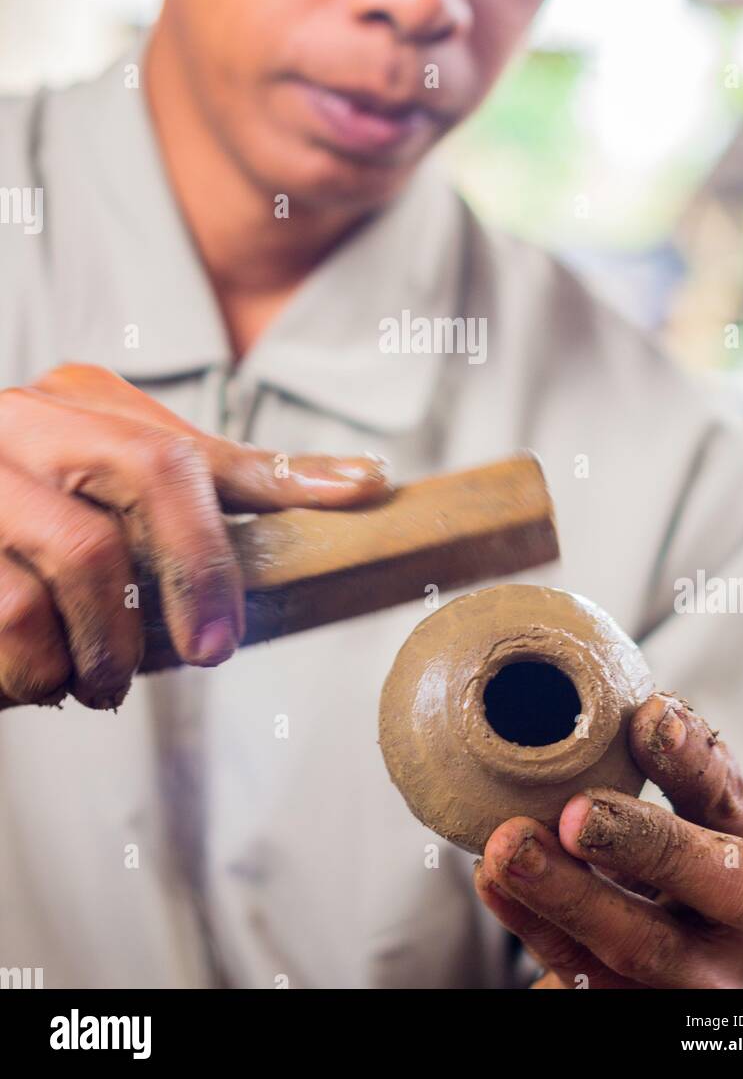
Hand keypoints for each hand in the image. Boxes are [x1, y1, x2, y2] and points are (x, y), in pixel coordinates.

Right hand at [0, 363, 390, 710]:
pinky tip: (41, 681)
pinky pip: (7, 618)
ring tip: (102, 683)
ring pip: (75, 560)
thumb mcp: (125, 479)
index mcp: (78, 402)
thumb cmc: (39, 513)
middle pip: (141, 481)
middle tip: (207, 653)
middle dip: (191, 575)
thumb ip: (227, 482)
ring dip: (105, 645)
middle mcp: (23, 422)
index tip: (273, 591)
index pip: (180, 456)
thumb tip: (363, 482)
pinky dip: (36, 671)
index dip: (241, 525)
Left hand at [474, 693, 742, 988]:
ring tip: (508, 846)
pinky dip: (532, 924)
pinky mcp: (638, 1007)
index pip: (734, 798)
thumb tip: (617, 695)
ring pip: (639, 943)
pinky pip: (582, 974)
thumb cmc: (669, 850)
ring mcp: (699, 975)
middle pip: (716, 882)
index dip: (694, 759)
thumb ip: (666, 759)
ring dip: (567, 892)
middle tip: (577, 812)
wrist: (658, 949)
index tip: (647, 714)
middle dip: (645, 841)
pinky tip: (494, 881)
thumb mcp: (688, 807)